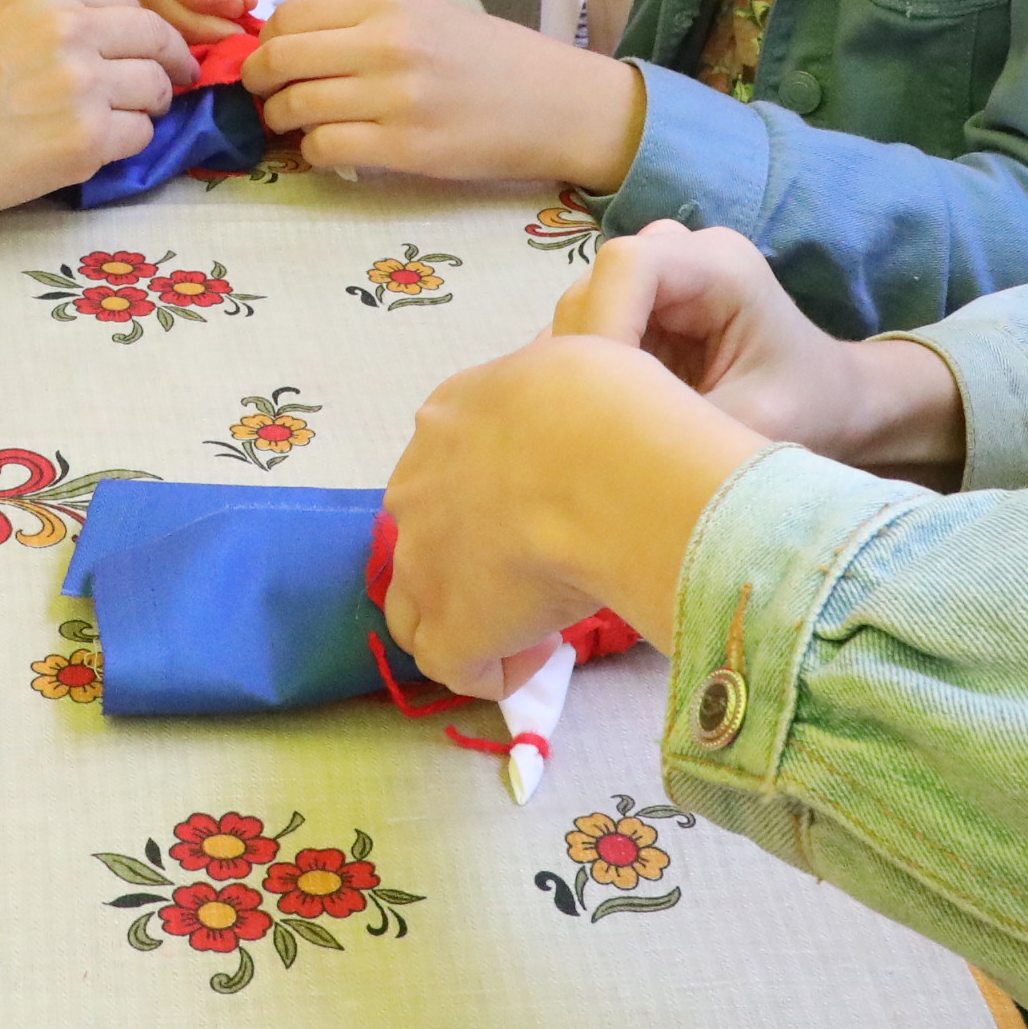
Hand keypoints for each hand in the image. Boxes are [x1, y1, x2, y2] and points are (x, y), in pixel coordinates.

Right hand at [0, 0, 192, 219]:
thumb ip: (47, 8)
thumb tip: (102, 19)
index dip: (139, 24)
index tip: (147, 42)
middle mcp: (71, 29)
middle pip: (153, 38)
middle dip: (169, 59)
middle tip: (173, 77)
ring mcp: (85, 85)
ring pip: (154, 88)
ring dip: (149, 103)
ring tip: (131, 115)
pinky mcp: (89, 137)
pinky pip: (140, 134)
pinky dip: (128, 140)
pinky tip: (102, 143)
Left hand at [243, 0, 647, 190]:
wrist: (557, 103)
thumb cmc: (487, 59)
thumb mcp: (424, 14)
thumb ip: (359, 23)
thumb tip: (284, 44)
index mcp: (389, 2)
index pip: (290, 16)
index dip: (264, 43)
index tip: (266, 61)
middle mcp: (388, 42)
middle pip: (280, 59)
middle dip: (256, 82)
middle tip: (263, 97)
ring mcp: (396, 96)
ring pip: (295, 106)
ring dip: (281, 121)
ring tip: (295, 126)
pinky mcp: (406, 147)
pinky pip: (325, 148)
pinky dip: (314, 152)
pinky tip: (330, 149)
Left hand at [376, 335, 767, 696]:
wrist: (608, 466)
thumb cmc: (610, 405)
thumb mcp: (578, 360)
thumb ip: (559, 391)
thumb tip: (579, 405)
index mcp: (449, 416)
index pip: (452, 463)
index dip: (497, 496)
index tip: (555, 507)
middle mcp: (417, 485)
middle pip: (429, 531)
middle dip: (478, 555)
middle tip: (549, 562)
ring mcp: (422, 561)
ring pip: (420, 603)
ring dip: (472, 616)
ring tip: (538, 622)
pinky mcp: (449, 627)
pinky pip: (453, 664)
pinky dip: (494, 668)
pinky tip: (541, 654)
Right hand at [562, 223, 966, 486]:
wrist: (832, 401)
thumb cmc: (809, 409)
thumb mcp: (753, 431)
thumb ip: (680, 430)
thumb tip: (600, 447)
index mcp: (721, 266)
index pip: (627, 266)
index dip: (602, 326)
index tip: (603, 403)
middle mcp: (683, 252)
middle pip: (595, 286)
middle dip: (589, 358)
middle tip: (603, 428)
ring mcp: (658, 274)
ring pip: (583, 309)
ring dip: (587, 368)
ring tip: (612, 426)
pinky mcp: (640, 303)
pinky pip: (589, 329)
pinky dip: (592, 373)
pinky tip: (614, 414)